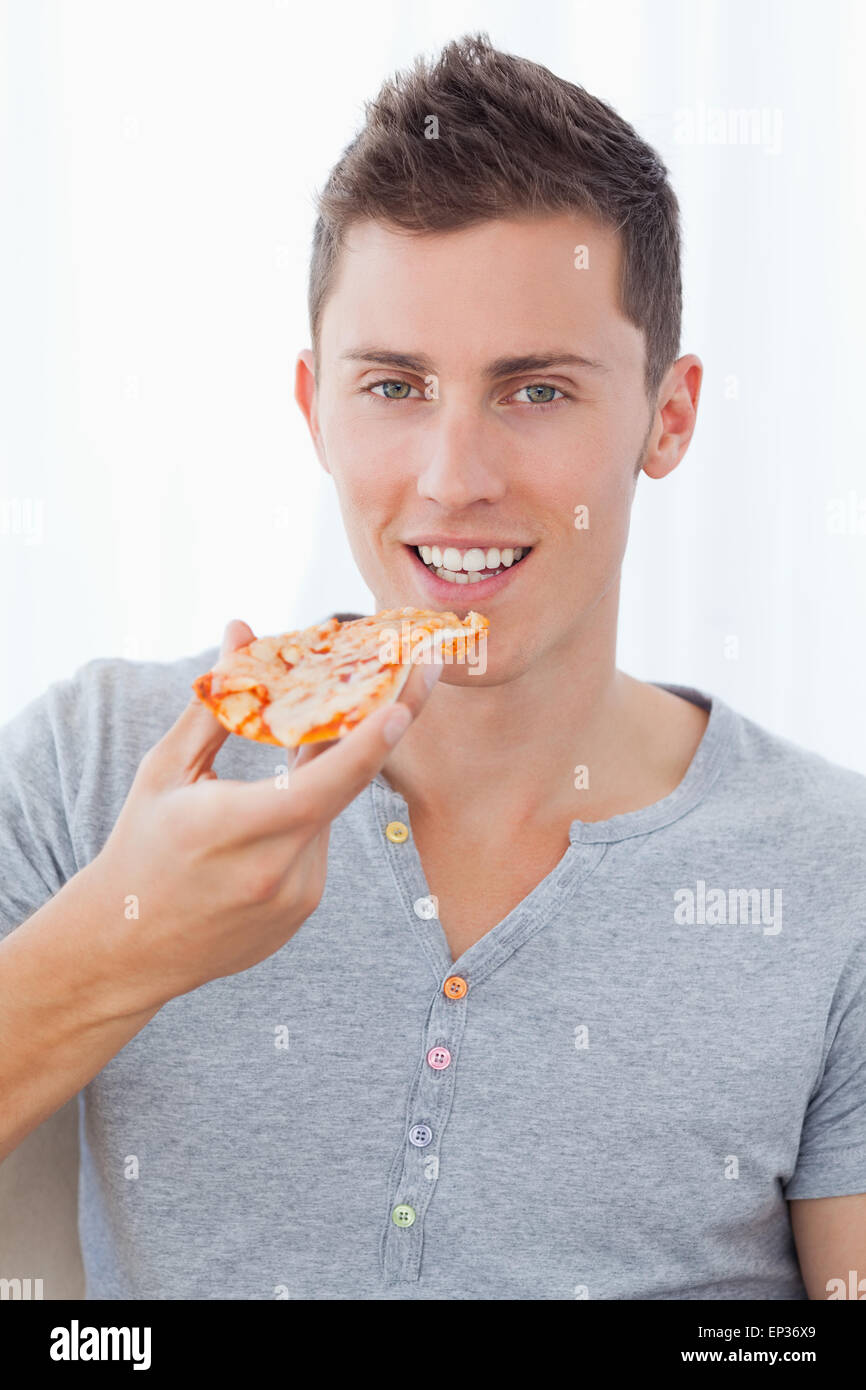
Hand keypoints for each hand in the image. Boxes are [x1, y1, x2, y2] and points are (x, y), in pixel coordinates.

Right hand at [84, 620, 441, 1010]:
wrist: (127, 947)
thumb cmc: (141, 847)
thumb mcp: (167, 770)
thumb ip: (216, 702)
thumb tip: (242, 631)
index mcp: (235, 830)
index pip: (320, 784)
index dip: (369, 742)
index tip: (403, 701)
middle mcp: (276, 870)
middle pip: (340, 788)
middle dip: (376, 731)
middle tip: (409, 678)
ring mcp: (296, 898)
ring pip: (328, 813)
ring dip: (318, 780)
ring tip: (288, 754)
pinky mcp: (302, 911)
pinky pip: (317, 845)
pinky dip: (304, 817)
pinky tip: (265, 816)